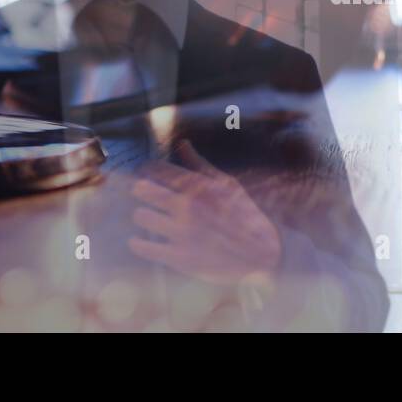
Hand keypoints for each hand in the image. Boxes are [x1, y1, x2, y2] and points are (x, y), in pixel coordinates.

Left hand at [127, 141, 282, 285]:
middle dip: (140, 189)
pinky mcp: (178, 258)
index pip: (159, 169)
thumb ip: (201, 165)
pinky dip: (138, 245)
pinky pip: (144, 248)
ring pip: (141, 217)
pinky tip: (140, 243)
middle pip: (144, 189)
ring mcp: (181, 232)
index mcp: (198, 186)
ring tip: (148, 218)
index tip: (146, 172)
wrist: (262, 255)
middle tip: (142, 192)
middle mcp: (187, 206)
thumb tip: (182, 144)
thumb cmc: (245, 216)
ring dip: (142, 216)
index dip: (148, 169)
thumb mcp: (229, 184)